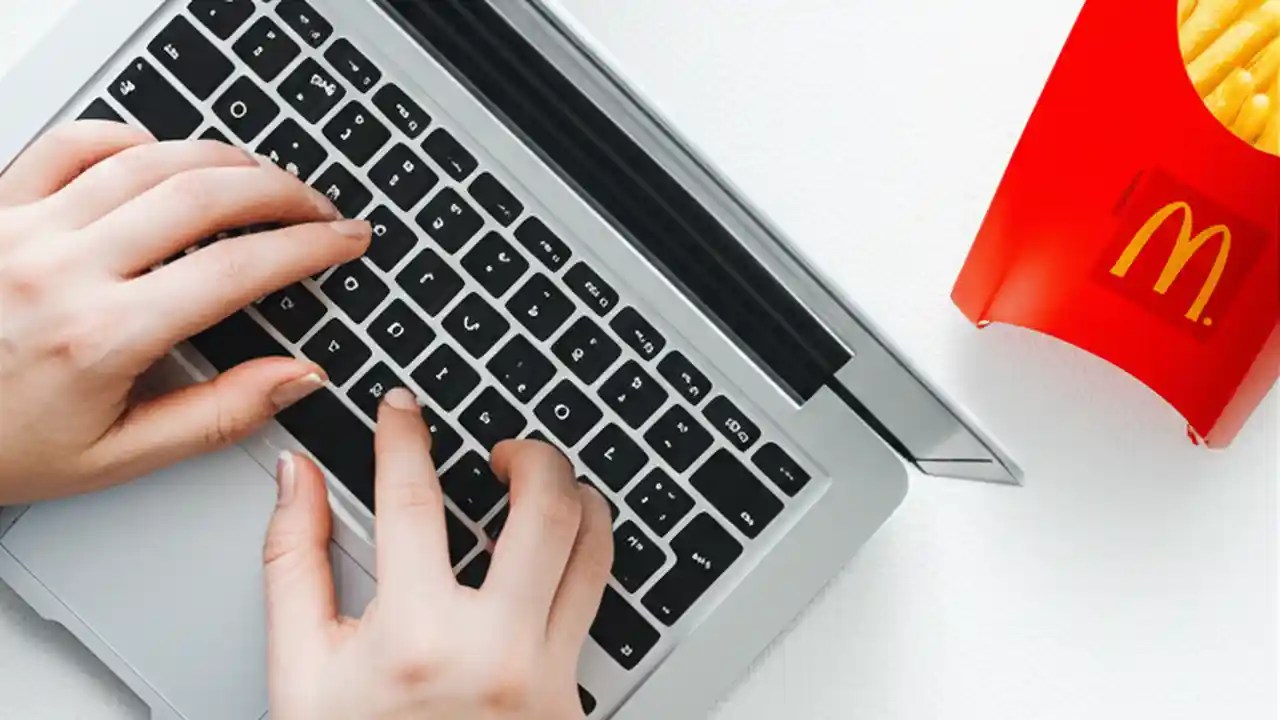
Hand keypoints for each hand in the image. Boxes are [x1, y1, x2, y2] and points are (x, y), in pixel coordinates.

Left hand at [0, 121, 370, 502]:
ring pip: (149, 159)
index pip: (237, 270)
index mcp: (102, 335)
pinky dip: (132, 138)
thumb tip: (296, 377)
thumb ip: (218, 415)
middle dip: (282, 191)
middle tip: (318, 206)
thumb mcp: (118, 456)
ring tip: (262, 178)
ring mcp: (25, 227)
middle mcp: (63, 268)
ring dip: (224, 159)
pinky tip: (162, 156)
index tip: (344, 241)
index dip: (309, 247)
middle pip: (203, 195)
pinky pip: (74, 143)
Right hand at [263, 388, 612, 719]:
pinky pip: (598, 603)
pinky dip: (586, 558)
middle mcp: (494, 650)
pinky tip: (560, 550)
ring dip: (577, 498)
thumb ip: (294, 565)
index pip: (414, 497)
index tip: (403, 409)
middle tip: (503, 449)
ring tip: (546, 487)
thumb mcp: (302, 672)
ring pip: (593, 549)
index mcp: (416, 637)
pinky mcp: (572, 698)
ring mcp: (545, 675)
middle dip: (529, 453)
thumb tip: (297, 481)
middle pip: (544, 507)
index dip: (404, 435)